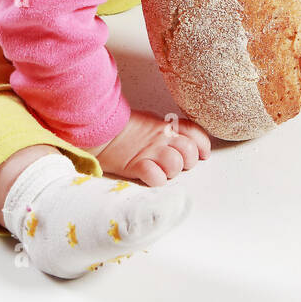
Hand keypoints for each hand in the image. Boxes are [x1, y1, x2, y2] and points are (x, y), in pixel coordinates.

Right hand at [87, 110, 211, 186]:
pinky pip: (157, 178)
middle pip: (189, 151)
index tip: (203, 154)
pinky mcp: (136, 165)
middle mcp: (161, 138)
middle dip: (188, 162)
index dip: (203, 145)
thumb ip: (167, 131)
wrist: (97, 128)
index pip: (195, 133)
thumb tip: (181, 139)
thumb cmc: (122, 127)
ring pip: (175, 165)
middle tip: (178, 165)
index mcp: (165, 126)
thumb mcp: (149, 121)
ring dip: (171, 172)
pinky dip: (156, 180)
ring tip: (161, 170)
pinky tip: (149, 176)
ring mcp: (149, 152)